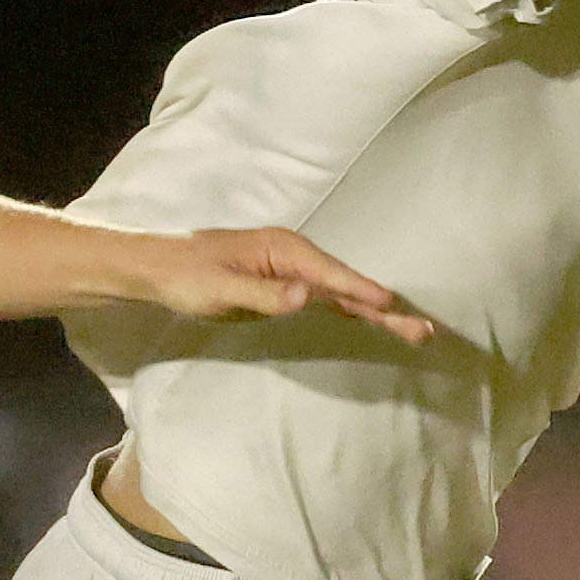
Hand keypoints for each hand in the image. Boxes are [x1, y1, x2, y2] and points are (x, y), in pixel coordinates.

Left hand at [122, 226, 434, 341]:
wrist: (156, 268)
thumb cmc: (184, 275)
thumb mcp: (219, 287)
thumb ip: (262, 294)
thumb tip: (305, 296)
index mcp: (283, 249)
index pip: (331, 275)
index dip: (362, 292)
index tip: (392, 306)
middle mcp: (293, 256)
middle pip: (346, 285)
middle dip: (384, 307)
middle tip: (423, 329)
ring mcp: (291, 271)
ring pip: (341, 295)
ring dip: (375, 313)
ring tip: (411, 330)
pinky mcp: (284, 287)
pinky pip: (326, 300)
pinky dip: (352, 312)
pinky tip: (370, 324)